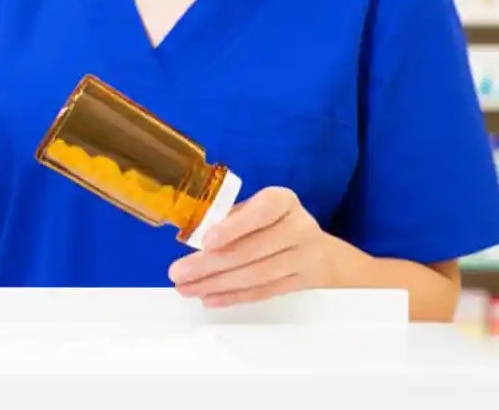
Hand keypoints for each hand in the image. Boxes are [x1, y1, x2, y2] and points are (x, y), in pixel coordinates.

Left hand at [168, 186, 358, 307]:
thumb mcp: (257, 211)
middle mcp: (299, 227)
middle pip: (253, 250)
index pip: (262, 212)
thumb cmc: (275, 225)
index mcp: (283, 201)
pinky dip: (234, 297)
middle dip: (210, 264)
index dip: (233, 227)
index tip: (205, 241)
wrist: (320, 253)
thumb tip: (192, 239)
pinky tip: (209, 298)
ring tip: (187, 289)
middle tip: (178, 273)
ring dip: (217, 284)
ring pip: (256, 275)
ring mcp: (304, 258)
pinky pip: (263, 292)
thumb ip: (230, 220)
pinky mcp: (300, 284)